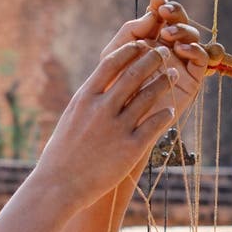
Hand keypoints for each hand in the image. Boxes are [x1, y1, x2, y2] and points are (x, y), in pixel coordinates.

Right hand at [32, 41, 177, 204]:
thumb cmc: (61, 155)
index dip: (129, 50)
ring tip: (172, 74)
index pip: (111, 62)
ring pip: (149, 95)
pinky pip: (156, 123)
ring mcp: (117, 128)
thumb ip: (88, 101)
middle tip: (163, 52)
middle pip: (135, 73)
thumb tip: (102, 85)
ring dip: (164, 81)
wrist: (58, 187)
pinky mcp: (131, 148)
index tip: (140, 45)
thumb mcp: (71, 119)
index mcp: (84, 98)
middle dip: (152, 58)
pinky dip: (165, 113)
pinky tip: (170, 109)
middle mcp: (101, 109)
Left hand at [102, 0, 207, 115]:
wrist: (116, 122)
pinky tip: (182, 49)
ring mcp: (182, 64)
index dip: (162, 6)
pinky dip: (195, 50)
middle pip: (181, 24)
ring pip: (193, 39)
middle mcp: (169, 50)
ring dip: (183, 31)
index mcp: (151, 41)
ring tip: (168, 34)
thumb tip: (151, 12)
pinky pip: (201, 60)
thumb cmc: (110, 89)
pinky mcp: (192, 81)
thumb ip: (130, 32)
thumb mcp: (114, 56)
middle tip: (164, 12)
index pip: (163, 18)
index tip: (156, 0)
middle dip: (175, 14)